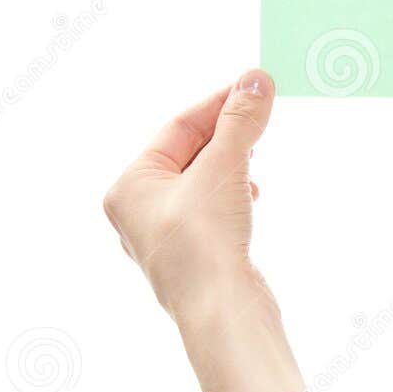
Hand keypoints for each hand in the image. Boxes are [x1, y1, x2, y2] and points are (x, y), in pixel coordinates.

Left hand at [104, 71, 303, 391]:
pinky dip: (235, 193)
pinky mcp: (197, 255)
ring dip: (233, 164)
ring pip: (203, 182)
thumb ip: (240, 122)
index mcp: (129, 186)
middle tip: (263, 112)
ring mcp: (168, 236)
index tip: (255, 85)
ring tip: (257, 156)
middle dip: (228, 134)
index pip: (178, 128)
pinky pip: (213, 209)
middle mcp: (139, 210)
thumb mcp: (224, 168)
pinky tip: (253, 194)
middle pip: (189, 153)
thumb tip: (256, 79)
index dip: (219, 103)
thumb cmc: (205, 243)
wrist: (222, 312)